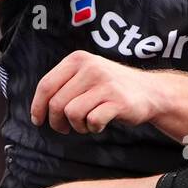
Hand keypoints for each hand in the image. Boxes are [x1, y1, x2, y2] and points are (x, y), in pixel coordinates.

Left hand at [32, 50, 166, 133]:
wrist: (151, 91)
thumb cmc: (112, 87)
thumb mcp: (87, 74)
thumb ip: (64, 84)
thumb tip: (37, 109)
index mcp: (78, 59)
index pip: (46, 85)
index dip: (37, 106)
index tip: (38, 120)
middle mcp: (91, 68)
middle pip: (57, 103)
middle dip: (57, 121)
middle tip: (65, 128)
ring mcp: (105, 83)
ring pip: (72, 113)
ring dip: (77, 126)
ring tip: (86, 124)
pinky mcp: (118, 100)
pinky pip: (92, 121)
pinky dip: (93, 128)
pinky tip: (100, 124)